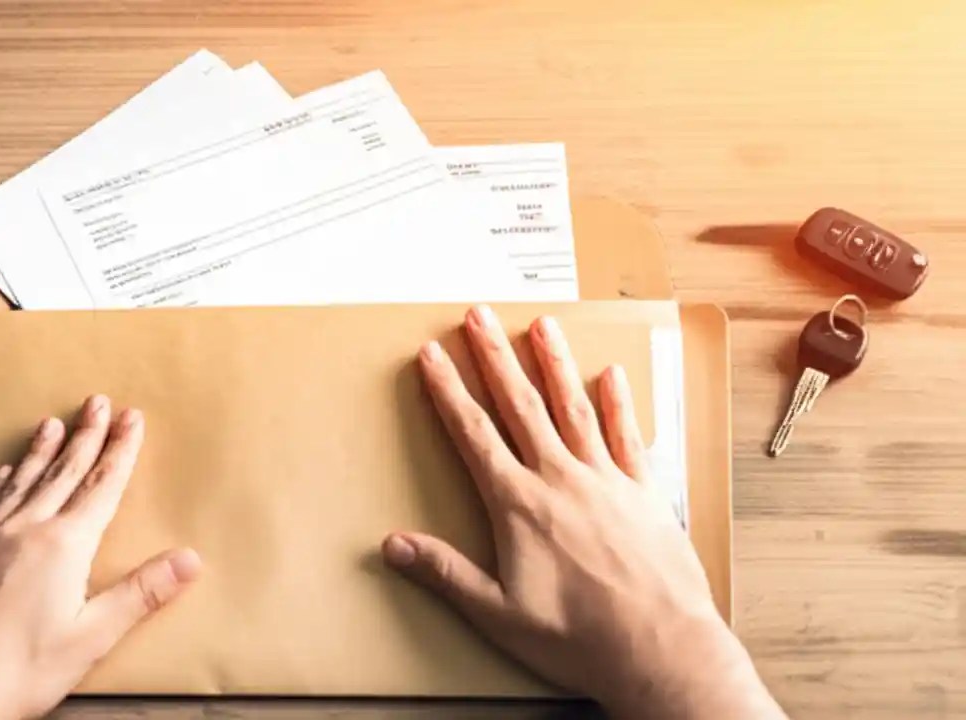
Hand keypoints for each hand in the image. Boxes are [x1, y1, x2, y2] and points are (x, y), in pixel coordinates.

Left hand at [0, 395, 200, 719]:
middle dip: (85, 436)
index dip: (120, 450)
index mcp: (63, 547)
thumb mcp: (89, 640)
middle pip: (63, 473)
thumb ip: (139, 595)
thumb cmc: (12, 676)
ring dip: (41, 450)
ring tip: (52, 423)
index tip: (131, 417)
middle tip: (97, 401)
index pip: (102, 486)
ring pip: (20, 482)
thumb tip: (189, 559)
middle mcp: (23, 531)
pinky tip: (3, 473)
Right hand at [382, 306, 783, 718]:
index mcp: (519, 506)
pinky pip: (628, 436)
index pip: (474, 435)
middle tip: (479, 315)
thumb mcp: (499, 614)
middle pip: (520, 405)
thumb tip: (393, 545)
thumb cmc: (579, 638)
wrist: (661, 650)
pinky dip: (619, 403)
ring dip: (554, 364)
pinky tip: (611, 375)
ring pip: (573, 408)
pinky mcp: (645, 493)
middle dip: (495, 356)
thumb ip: (446, 573)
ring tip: (541, 325)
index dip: (448, 392)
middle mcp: (560, 480)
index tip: (432, 356)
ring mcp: (606, 481)